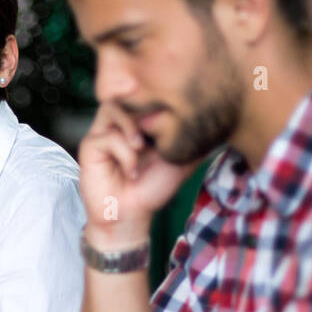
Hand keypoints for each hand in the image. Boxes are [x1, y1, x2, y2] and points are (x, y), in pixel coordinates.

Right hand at [78, 102, 192, 245]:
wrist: (130, 217)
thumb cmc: (151, 190)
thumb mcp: (179, 162)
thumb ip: (193, 142)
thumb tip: (220, 125)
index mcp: (137, 123)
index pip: (145, 96)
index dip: (158, 104)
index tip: (172, 123)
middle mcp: (118, 124)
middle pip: (126, 95)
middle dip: (144, 111)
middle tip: (156, 133)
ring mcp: (102, 133)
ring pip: (113, 108)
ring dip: (131, 127)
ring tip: (141, 148)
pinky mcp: (90, 147)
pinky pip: (107, 137)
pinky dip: (124, 153)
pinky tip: (131, 171)